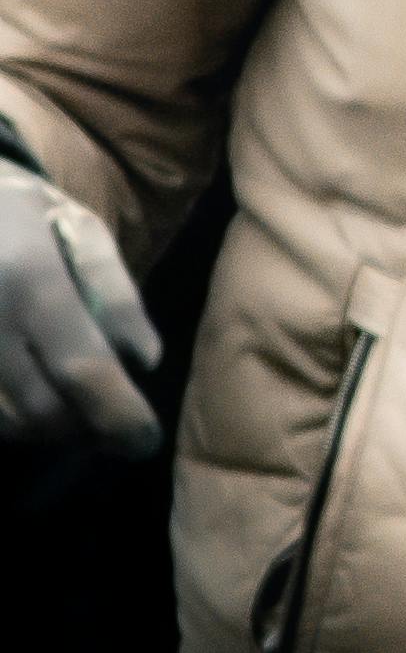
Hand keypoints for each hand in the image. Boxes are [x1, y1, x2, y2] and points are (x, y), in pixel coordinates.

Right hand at [0, 168, 160, 456]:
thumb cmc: (21, 212)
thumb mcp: (80, 229)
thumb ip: (116, 294)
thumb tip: (144, 362)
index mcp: (28, 277)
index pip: (83, 368)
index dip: (119, 415)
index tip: (144, 441)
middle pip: (40, 409)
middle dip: (83, 429)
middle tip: (113, 427)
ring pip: (3, 421)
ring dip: (45, 430)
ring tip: (74, 409)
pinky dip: (8, 419)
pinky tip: (30, 395)